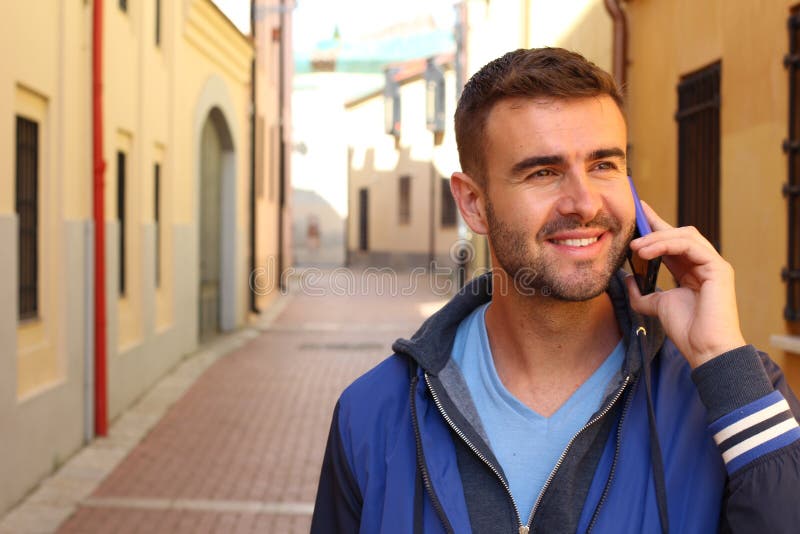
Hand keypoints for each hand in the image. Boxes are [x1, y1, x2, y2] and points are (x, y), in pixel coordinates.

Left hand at [625, 201, 746, 367]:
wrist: (704, 349)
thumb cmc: (687, 331)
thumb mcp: (656, 306)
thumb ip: (641, 293)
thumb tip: (626, 278)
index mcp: (691, 271)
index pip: (672, 242)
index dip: (655, 226)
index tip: (637, 214)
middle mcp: (704, 264)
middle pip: (679, 233)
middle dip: (655, 224)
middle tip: (633, 218)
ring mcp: (714, 265)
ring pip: (684, 235)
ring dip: (656, 237)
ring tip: (635, 246)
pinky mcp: (719, 268)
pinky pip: (690, 246)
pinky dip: (666, 244)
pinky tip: (647, 252)